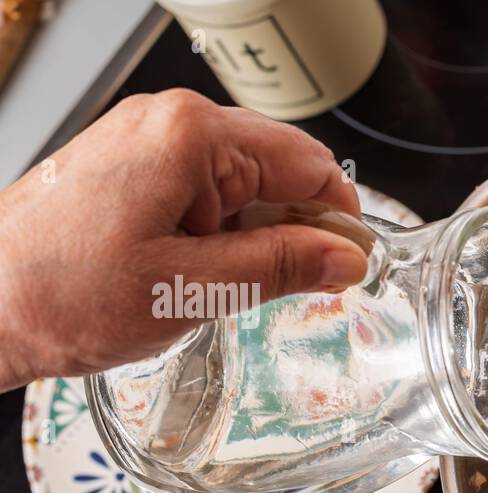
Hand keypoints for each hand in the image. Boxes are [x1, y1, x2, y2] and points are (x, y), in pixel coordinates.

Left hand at [0, 89, 367, 391]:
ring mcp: (145, 139)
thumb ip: (282, 266)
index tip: (347, 271)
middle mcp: (168, 122)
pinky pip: (203, 188)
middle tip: (283, 290)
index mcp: (191, 137)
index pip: (310, 165)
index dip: (339, 222)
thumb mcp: (193, 290)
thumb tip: (346, 257)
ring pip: (244, 182)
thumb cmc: (60, 295)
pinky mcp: (129, 163)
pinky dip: (218, 231)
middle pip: (280, 167)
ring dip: (253, 234)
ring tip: (219, 284)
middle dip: (294, 228)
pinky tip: (196, 271)